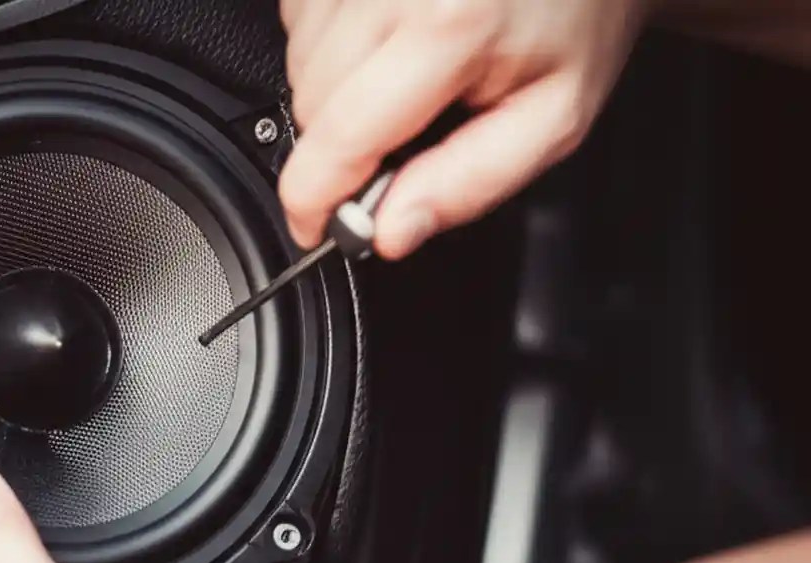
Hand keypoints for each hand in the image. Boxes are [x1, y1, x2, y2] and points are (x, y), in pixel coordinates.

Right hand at [279, 0, 648, 257]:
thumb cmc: (574, 16)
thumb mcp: (552, 117)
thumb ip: (470, 182)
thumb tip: (390, 231)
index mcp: (447, 22)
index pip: (342, 134)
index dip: (313, 197)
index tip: (313, 227)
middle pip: (311, 105)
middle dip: (344, 140)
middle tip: (408, 134)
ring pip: (298, 64)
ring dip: (336, 90)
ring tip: (405, 73)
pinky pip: (299, 22)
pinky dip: (331, 44)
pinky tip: (385, 38)